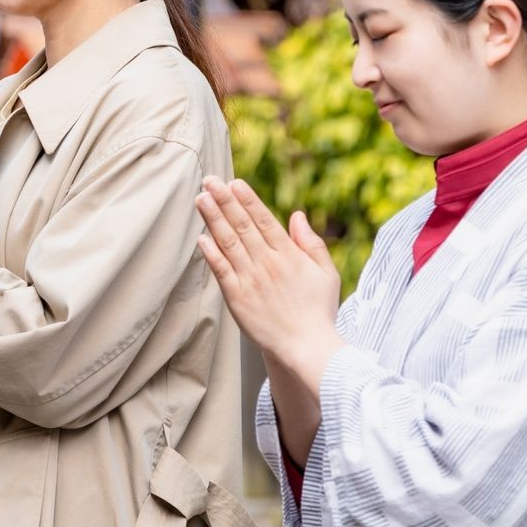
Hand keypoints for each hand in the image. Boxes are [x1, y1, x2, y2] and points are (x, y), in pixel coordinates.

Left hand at [194, 177, 343, 385]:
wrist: (307, 347)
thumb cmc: (319, 311)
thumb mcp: (326, 273)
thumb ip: (311, 242)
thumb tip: (296, 215)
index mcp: (288, 255)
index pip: (264, 220)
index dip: (247, 200)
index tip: (234, 183)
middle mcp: (267, 263)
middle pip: (242, 225)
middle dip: (225, 200)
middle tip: (209, 180)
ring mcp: (250, 280)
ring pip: (228, 243)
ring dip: (213, 219)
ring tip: (200, 199)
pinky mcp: (237, 298)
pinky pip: (221, 271)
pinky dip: (210, 253)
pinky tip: (201, 237)